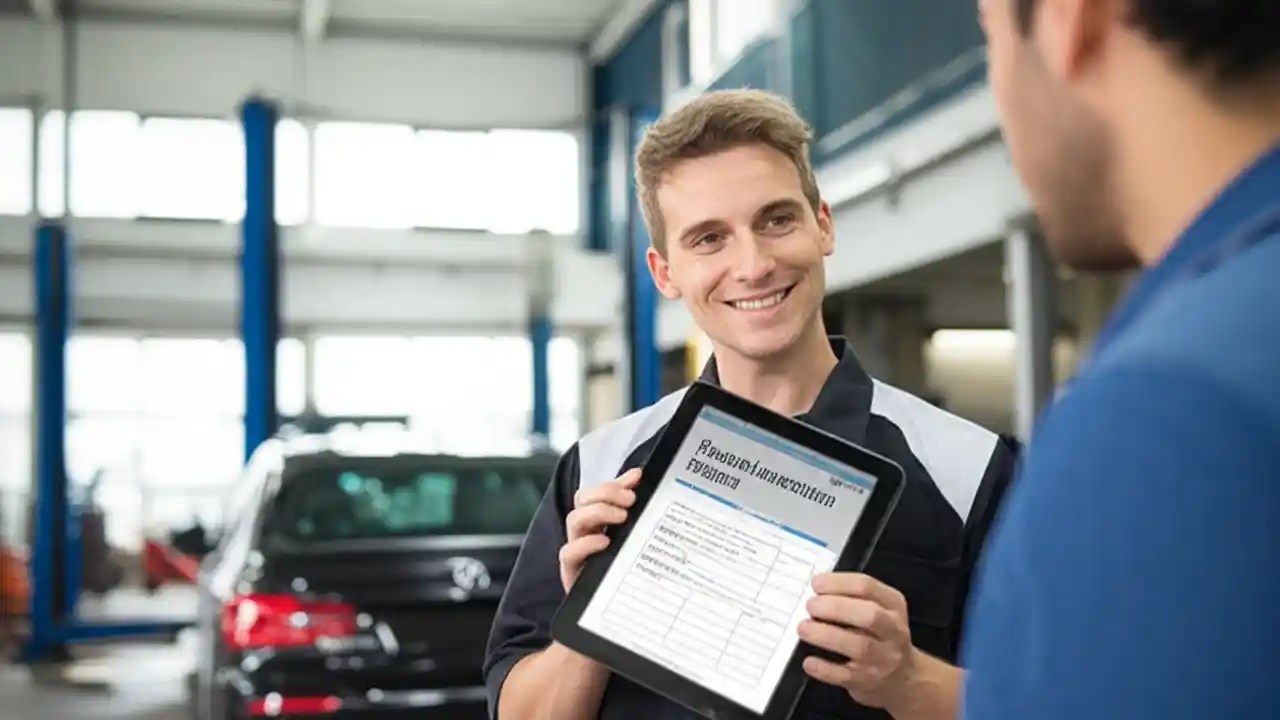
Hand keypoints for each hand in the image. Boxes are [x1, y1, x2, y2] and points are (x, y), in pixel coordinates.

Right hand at [559, 469, 640, 592]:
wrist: (613, 613)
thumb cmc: (623, 574)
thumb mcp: (633, 541)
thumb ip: (636, 513)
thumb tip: (641, 481)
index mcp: (598, 522)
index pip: (596, 492)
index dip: (613, 482)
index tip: (637, 478)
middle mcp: (584, 533)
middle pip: (583, 500)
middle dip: (606, 493)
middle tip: (630, 500)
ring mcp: (576, 551)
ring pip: (574, 520)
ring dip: (598, 512)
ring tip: (622, 517)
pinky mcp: (572, 572)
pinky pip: (569, 553)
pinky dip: (586, 544)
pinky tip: (605, 542)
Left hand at [798, 572, 917, 711]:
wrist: (901, 677)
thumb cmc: (880, 635)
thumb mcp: (880, 609)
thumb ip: (852, 595)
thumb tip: (817, 588)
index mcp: (893, 606)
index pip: (868, 587)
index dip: (839, 583)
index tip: (816, 584)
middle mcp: (892, 631)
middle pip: (870, 616)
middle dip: (837, 608)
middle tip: (811, 605)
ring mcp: (881, 658)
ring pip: (859, 646)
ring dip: (827, 635)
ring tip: (803, 628)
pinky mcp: (867, 681)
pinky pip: (845, 676)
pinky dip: (824, 669)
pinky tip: (809, 661)